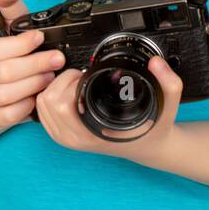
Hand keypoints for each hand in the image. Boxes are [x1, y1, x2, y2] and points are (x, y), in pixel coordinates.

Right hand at [0, 0, 64, 126]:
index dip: (20, 44)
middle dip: (36, 64)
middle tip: (57, 59)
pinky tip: (38, 95)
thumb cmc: (8, 51)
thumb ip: (10, 4)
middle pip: (4, 72)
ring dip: (34, 84)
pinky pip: (9, 115)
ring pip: (7, 94)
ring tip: (50, 76)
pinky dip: (27, 106)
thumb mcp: (10, 26)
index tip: (40, 37)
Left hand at [34, 54, 183, 164]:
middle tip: (80, 75)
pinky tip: (68, 91)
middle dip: (61, 80)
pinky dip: (49, 96)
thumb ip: (168, 82)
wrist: (149, 147)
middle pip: (46, 100)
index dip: (70, 81)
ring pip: (41, 104)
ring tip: (75, 82)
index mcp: (92, 132)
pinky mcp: (62, 136)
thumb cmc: (152, 128)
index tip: (86, 74)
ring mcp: (66, 139)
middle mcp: (75, 139)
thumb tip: (156, 62)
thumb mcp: (167, 104)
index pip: (61, 104)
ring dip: (53, 86)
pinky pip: (41, 112)